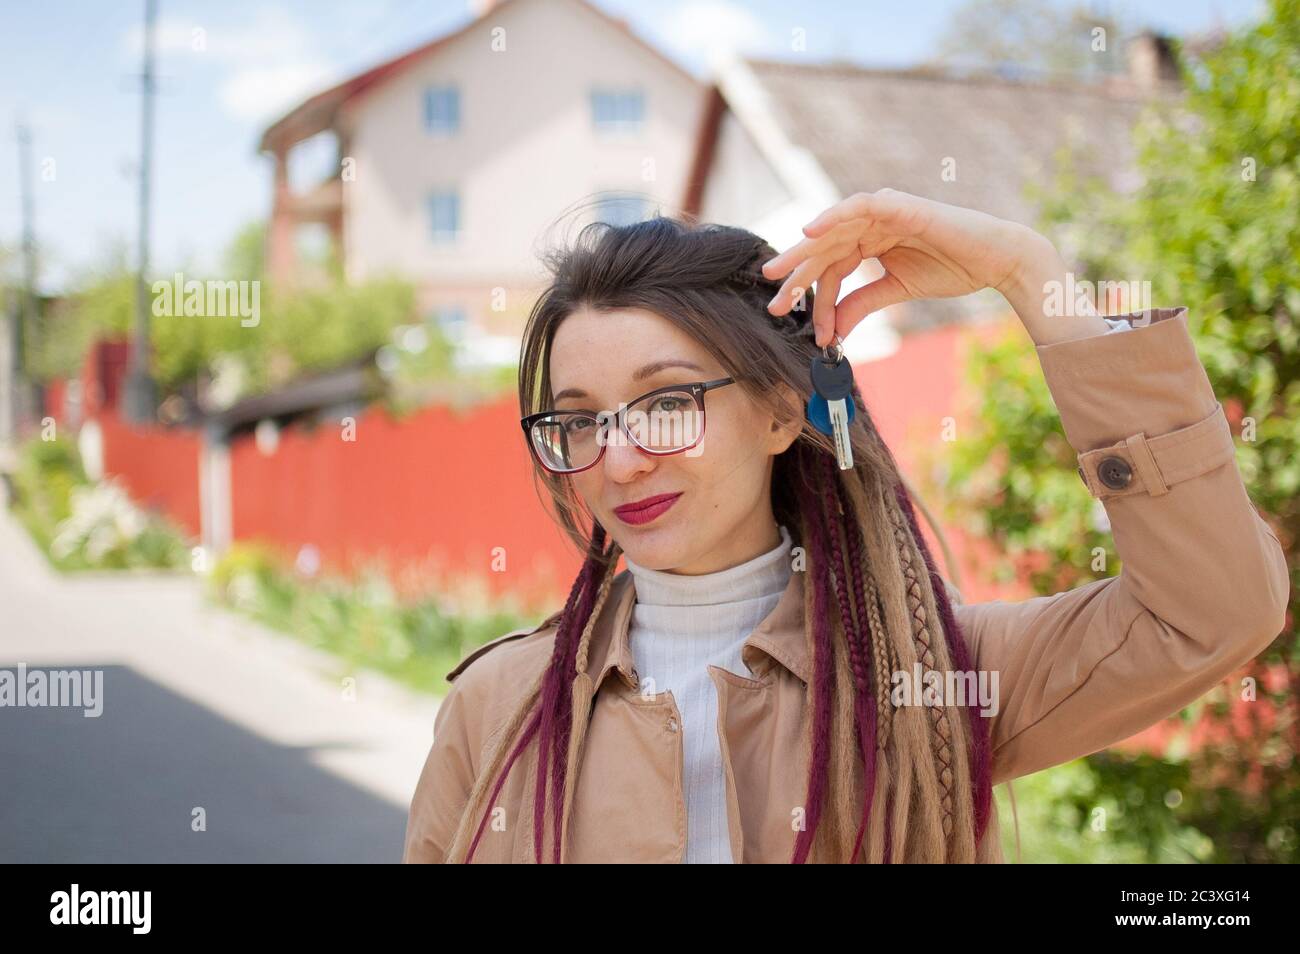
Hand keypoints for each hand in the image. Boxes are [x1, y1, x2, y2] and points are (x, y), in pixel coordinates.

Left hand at [760, 188, 1066, 347]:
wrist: (996, 260)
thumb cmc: (952, 269)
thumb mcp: (897, 291)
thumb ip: (862, 304)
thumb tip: (833, 330)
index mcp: (871, 242)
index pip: (831, 268)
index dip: (817, 300)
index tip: (811, 331)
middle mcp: (872, 224)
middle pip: (824, 249)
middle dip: (796, 276)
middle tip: (772, 301)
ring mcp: (885, 211)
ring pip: (833, 230)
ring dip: (804, 251)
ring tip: (779, 272)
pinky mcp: (899, 204)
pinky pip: (859, 207)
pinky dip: (833, 216)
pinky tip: (810, 232)